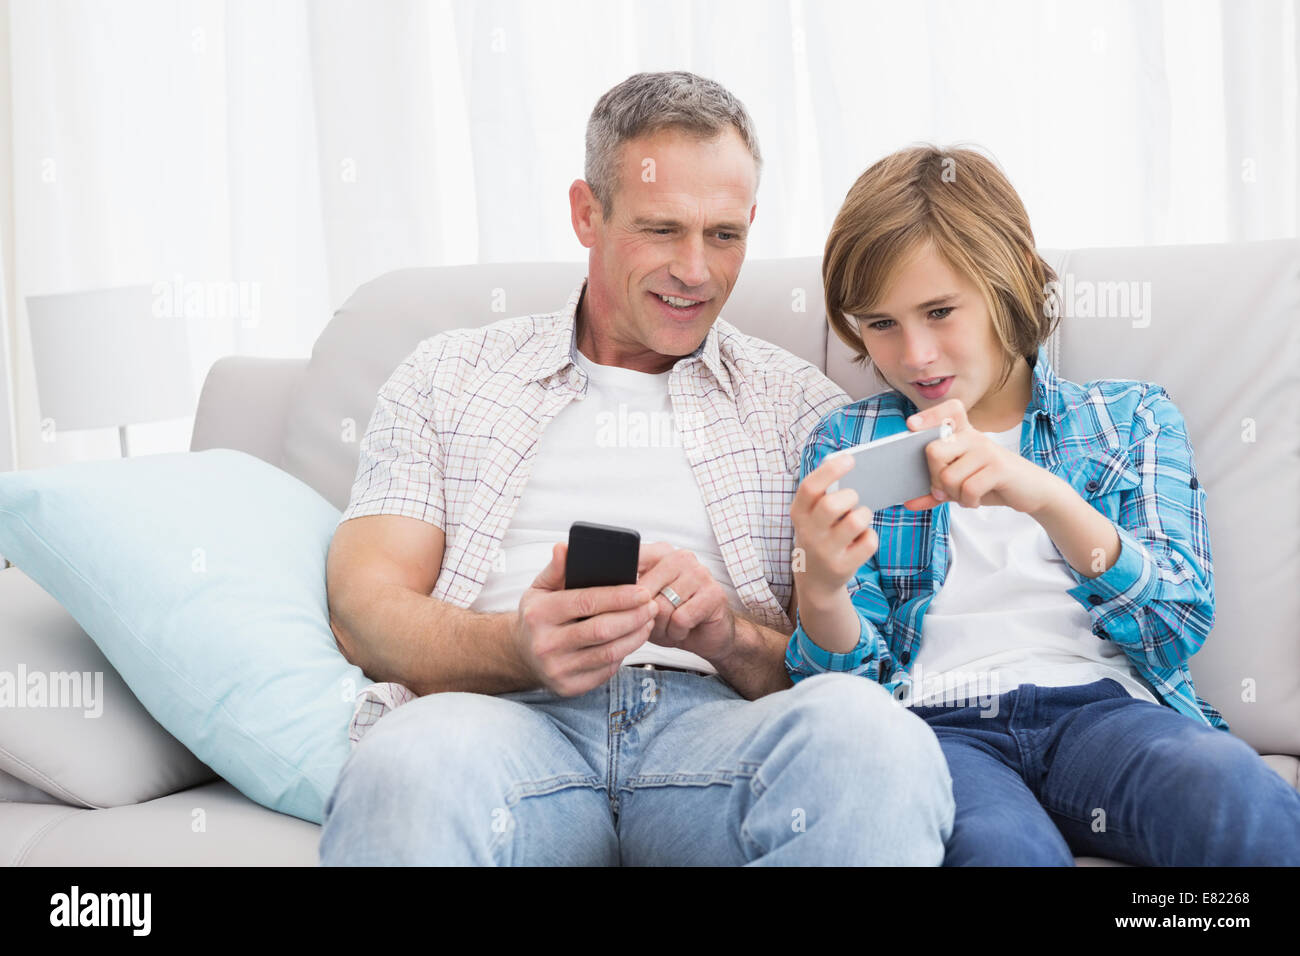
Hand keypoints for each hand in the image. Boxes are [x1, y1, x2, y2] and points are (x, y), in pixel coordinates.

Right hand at [513, 542, 657, 696]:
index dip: (619, 596)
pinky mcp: (569, 687)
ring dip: (635, 636)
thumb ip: (557, 568)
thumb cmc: (539, 614)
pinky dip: (624, 653)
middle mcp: (545, 644)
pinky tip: (632, 639)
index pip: (586, 602)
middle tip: (652, 605)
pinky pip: (606, 670)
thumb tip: (566, 547)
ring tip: (648, 620)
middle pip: (602, 630)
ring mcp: (557, 669)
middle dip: (633, 616)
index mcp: (539, 614)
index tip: (643, 591)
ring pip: (608, 653)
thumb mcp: (541, 587)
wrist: (521, 653)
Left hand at [634, 542, 737, 662]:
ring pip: (662, 607)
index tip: (623, 602)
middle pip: (644, 591)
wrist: (707, 635)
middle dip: (645, 616)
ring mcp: (699, 573)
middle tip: (655, 623)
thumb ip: (629, 593)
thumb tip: (611, 592)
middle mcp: (681, 557)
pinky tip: (684, 630)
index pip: (633, 560)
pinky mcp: (714, 593)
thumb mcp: (644, 604)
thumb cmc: (673, 617)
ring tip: (671, 626)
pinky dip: (678, 632)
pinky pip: (681, 618)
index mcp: (661, 553)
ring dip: (663, 627)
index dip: (623, 587)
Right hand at [789, 453, 879, 604]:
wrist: (814, 578)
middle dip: (850, 495)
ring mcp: (825, 552)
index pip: (809, 487)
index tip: (850, 459)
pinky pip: (869, 542)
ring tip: (859, 518)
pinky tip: (861, 539)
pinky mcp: (843, 567)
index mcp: (798, 513)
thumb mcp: (811, 515)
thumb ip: (822, 494)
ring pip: (855, 521)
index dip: (831, 470)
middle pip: (831, 505)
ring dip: (864, 514)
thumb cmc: (819, 533)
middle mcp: (808, 533)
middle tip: (854, 497)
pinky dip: (870, 536)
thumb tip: (845, 465)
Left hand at [901, 399, 1059, 513]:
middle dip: (935, 478)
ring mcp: (987, 450)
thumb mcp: (961, 486)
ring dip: (954, 495)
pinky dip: (968, 501)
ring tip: (966, 495)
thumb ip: (935, 491)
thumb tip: (908, 502)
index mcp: (964, 435)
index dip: (929, 415)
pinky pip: (968, 488)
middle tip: (947, 489)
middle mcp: (974, 437)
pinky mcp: (999, 467)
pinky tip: (976, 499)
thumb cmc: (992, 483)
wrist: (1033, 491)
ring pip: (948, 476)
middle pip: (933, 451)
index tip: (912, 426)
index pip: (949, 410)